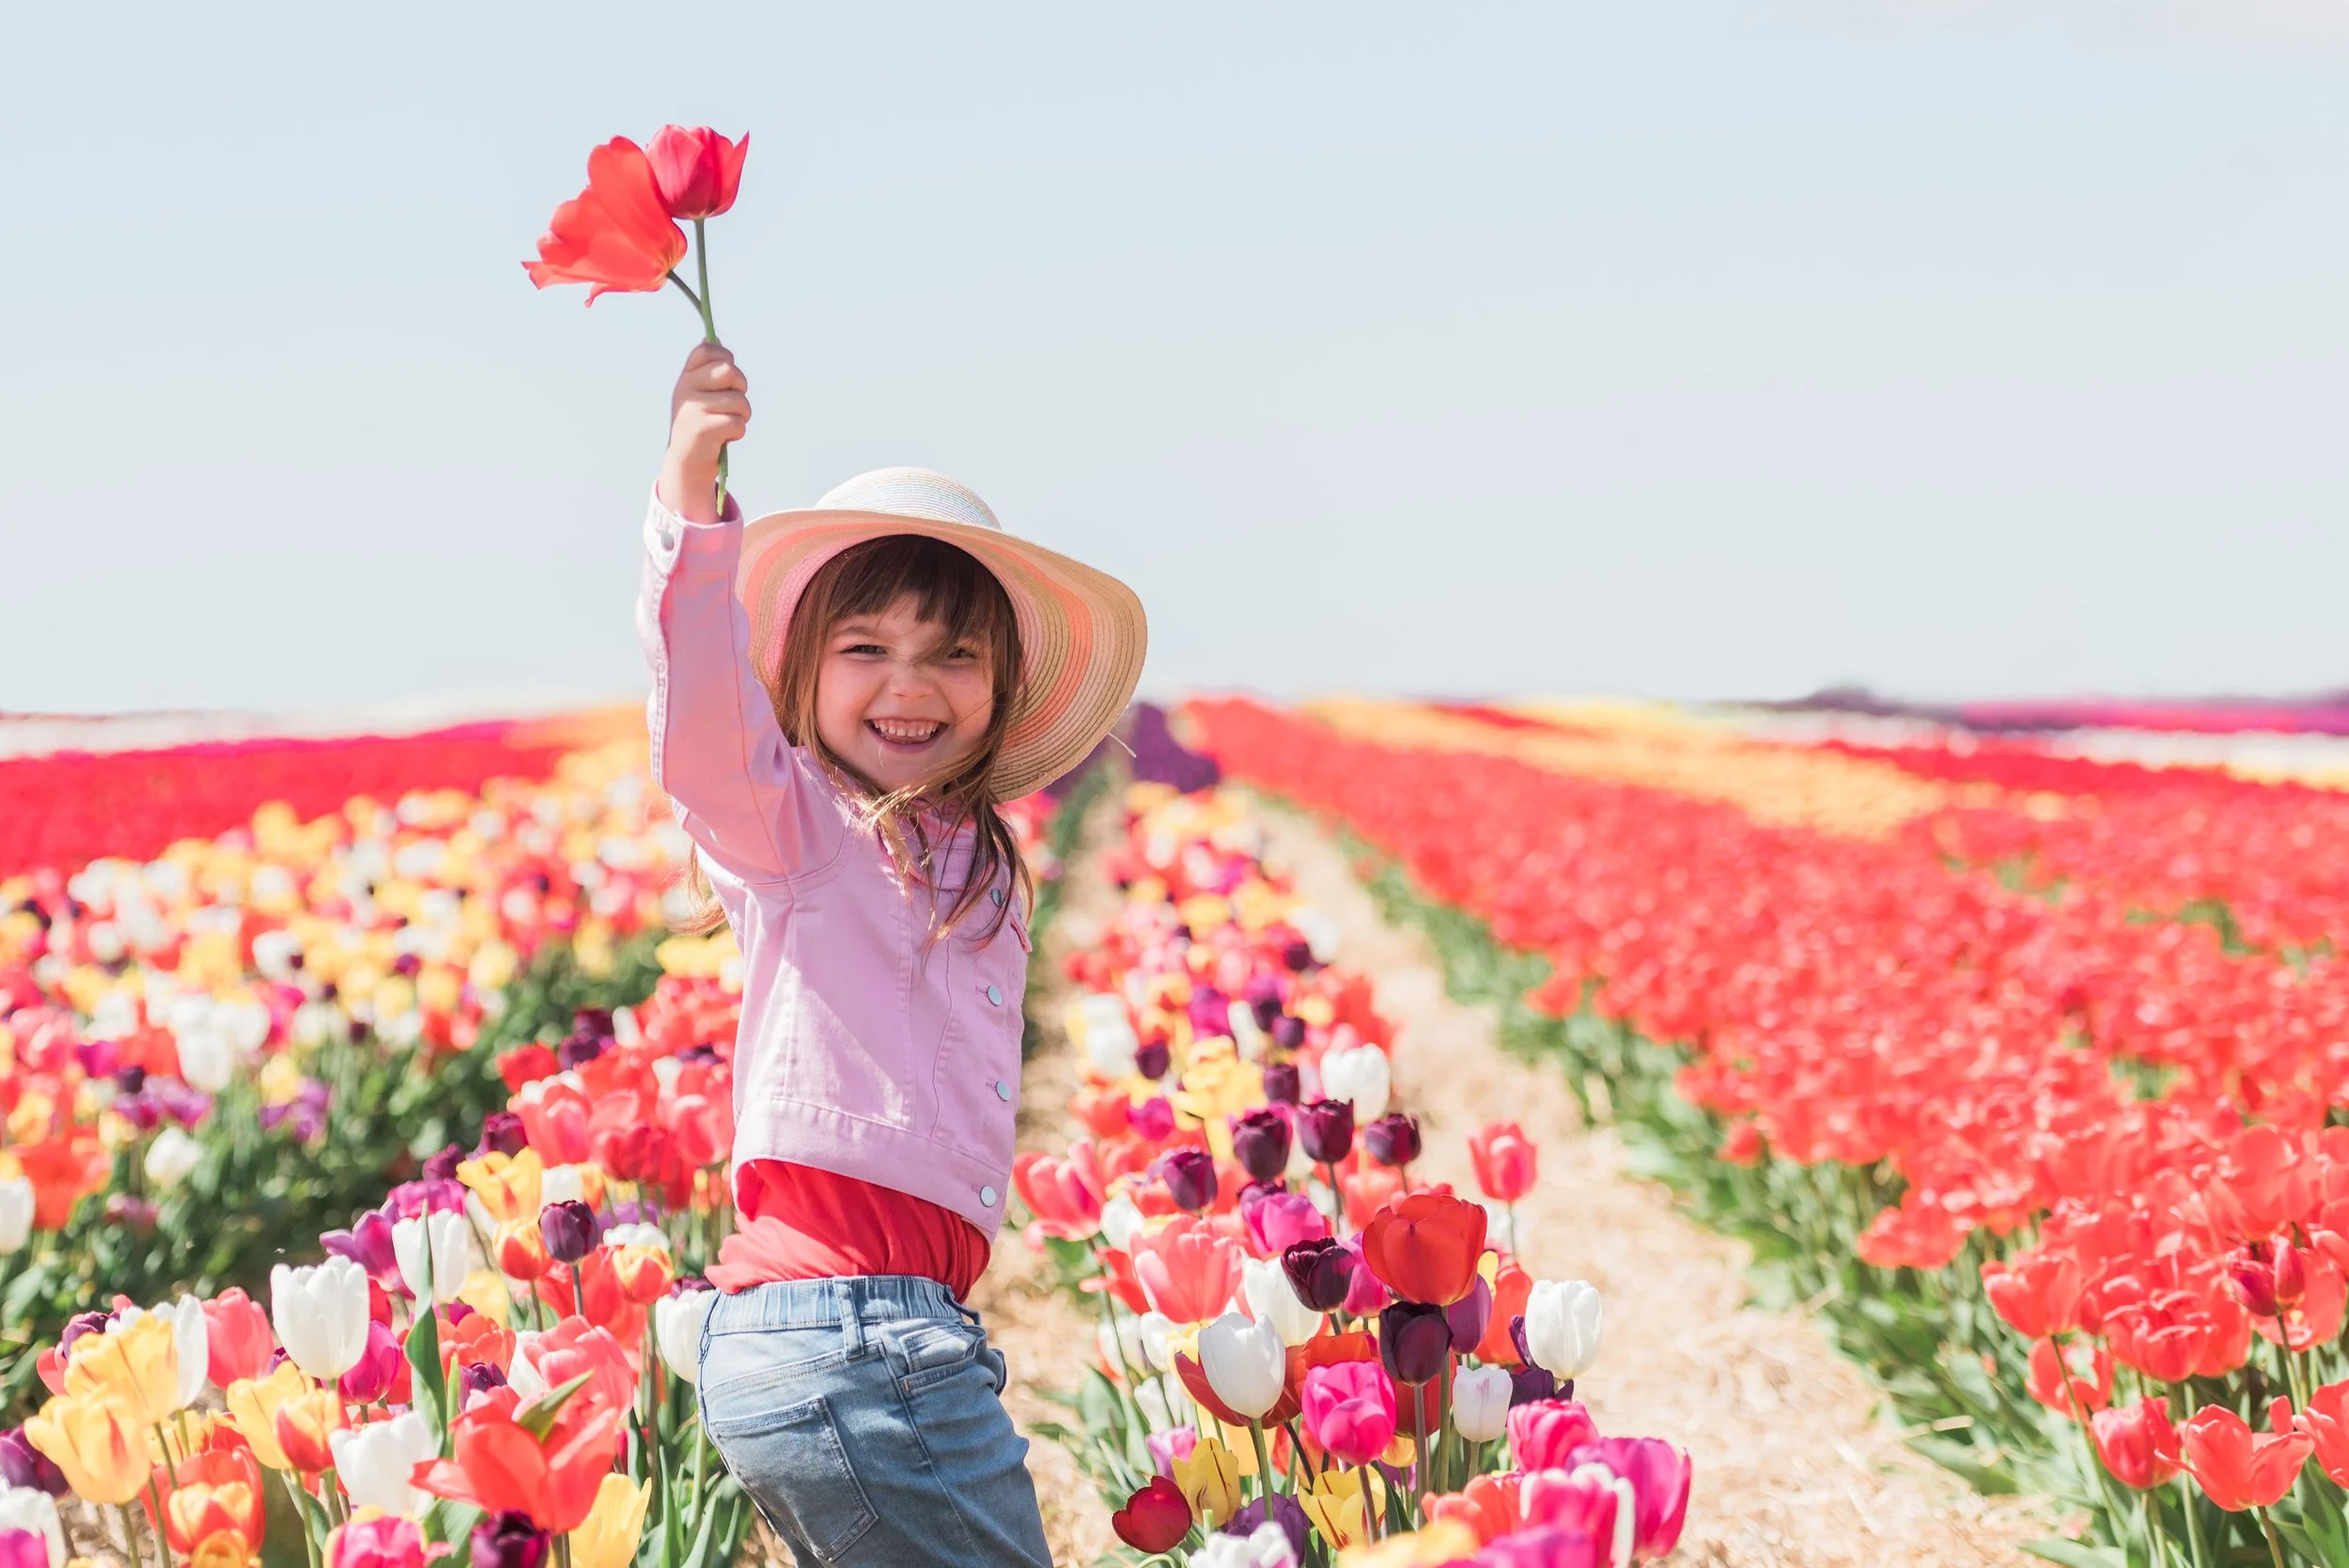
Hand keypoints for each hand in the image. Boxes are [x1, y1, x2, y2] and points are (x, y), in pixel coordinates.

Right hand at [658, 342, 750, 521]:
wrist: (687, 461)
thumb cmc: (700, 423)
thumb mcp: (698, 392)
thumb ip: (707, 368)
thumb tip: (713, 337)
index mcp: (687, 376)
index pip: (708, 349)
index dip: (725, 358)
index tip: (727, 377)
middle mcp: (686, 389)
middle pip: (729, 371)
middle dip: (741, 387)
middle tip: (734, 403)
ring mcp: (693, 409)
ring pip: (739, 401)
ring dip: (742, 415)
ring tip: (728, 423)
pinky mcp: (702, 429)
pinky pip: (738, 423)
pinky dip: (738, 432)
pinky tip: (725, 437)